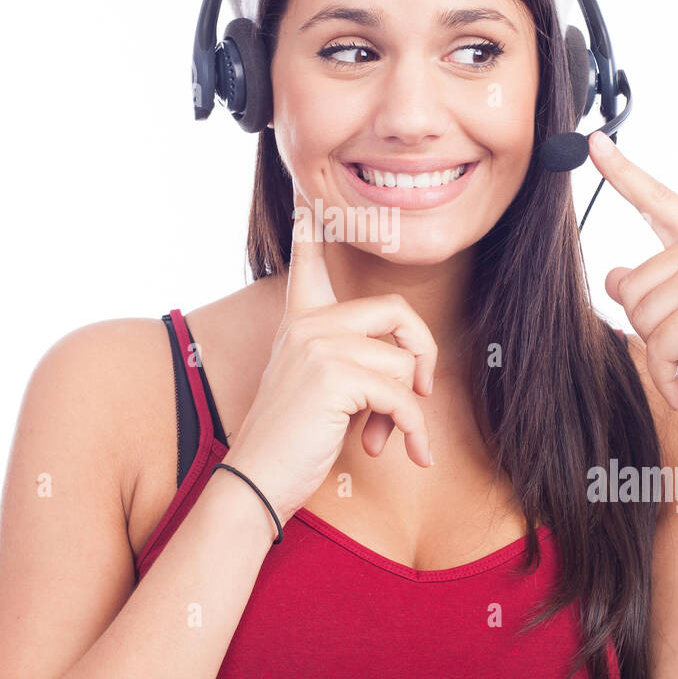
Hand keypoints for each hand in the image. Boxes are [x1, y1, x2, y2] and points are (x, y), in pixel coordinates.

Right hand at [223, 195, 436, 529]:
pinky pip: (402, 396)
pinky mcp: (333, 374)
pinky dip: (413, 430)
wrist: (255, 483)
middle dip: (421, 353)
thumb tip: (414, 373)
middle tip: (418, 390)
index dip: (311, 226)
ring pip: (402, 362)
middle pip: (396, 311)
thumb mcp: (322, 393)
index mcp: (299, 322)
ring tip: (385, 437)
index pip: (308, 259)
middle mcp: (306, 324)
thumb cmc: (291, 444)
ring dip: (406, 410)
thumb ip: (357, 367)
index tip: (309, 195)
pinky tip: (411, 453)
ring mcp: (318, 344)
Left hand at [588, 132, 677, 426]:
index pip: (657, 201)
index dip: (621, 173)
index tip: (593, 142)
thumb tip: (612, 276)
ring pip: (638, 317)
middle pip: (630, 286)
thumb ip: (660, 285)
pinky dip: (666, 376)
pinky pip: (656, 347)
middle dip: (653, 327)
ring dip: (664, 351)